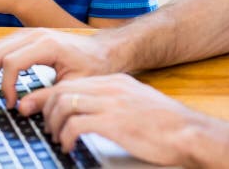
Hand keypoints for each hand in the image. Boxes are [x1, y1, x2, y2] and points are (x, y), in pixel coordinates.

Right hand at [0, 29, 116, 107]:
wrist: (107, 49)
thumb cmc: (95, 65)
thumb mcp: (74, 85)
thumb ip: (48, 97)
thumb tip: (21, 108)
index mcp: (48, 44)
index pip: (12, 63)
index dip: (6, 86)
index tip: (10, 104)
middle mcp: (36, 34)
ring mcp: (32, 33)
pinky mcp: (31, 37)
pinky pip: (5, 47)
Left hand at [32, 74, 202, 165]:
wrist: (188, 132)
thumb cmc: (165, 125)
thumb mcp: (136, 103)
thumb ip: (114, 102)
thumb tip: (90, 113)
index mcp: (115, 82)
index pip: (72, 82)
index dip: (50, 96)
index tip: (40, 109)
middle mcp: (110, 88)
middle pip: (62, 90)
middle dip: (46, 109)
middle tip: (44, 126)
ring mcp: (111, 103)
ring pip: (64, 104)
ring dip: (53, 124)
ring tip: (57, 137)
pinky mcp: (113, 122)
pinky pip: (75, 124)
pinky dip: (65, 136)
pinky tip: (68, 146)